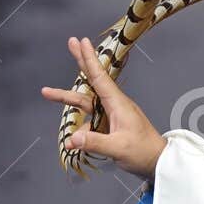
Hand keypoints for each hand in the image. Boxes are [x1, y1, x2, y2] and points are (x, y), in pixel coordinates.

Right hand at [41, 36, 166, 180]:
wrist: (158, 162)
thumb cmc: (143, 152)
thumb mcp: (118, 148)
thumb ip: (94, 143)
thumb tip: (72, 138)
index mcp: (118, 104)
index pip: (100, 78)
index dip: (89, 59)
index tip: (81, 41)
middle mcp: (114, 105)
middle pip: (92, 80)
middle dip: (81, 61)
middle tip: (71, 42)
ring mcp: (111, 115)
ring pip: (84, 102)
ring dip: (66, 99)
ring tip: (46, 92)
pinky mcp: (108, 126)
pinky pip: (89, 123)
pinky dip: (80, 130)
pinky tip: (76, 144)